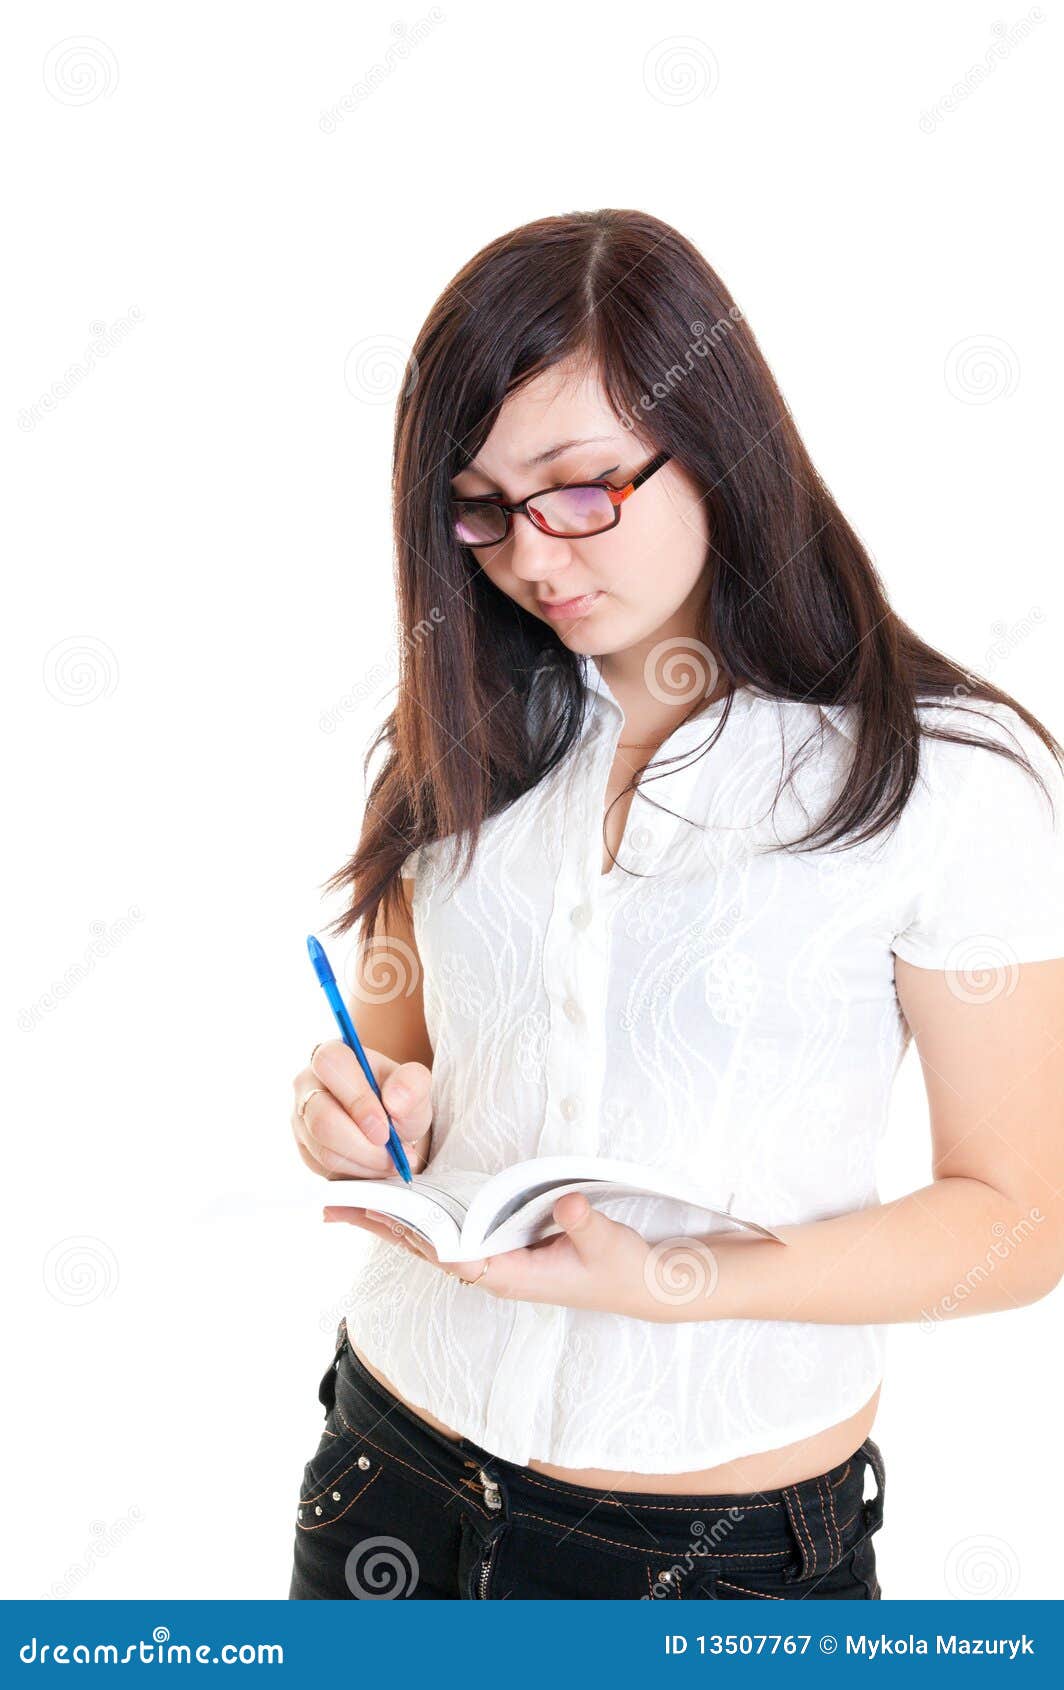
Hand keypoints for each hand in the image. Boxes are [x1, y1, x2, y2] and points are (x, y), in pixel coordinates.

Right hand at [292, 1041, 432, 1179]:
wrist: (392, 1127)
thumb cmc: (400, 1100)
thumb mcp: (416, 1087)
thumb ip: (412, 1084)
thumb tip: (394, 1100)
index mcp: (334, 1056)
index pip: (332, 1065)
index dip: (358, 1099)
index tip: (385, 1129)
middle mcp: (308, 1084)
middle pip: (322, 1118)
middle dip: (362, 1143)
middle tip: (393, 1152)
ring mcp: (302, 1118)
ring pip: (324, 1150)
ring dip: (365, 1161)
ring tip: (393, 1160)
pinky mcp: (305, 1148)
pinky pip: (326, 1168)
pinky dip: (358, 1172)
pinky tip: (377, 1164)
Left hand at [322, 1193, 721, 1321]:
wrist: (643, 1284)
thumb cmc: (622, 1268)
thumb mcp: (609, 1245)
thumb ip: (585, 1225)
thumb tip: (566, 1204)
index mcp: (512, 1275)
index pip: (451, 1255)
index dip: (415, 1234)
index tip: (382, 1214)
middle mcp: (496, 1270)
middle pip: (428, 1248)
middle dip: (386, 1226)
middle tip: (339, 1204)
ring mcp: (498, 1261)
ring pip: (435, 1241)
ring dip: (396, 1222)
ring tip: (352, 1201)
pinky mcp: (504, 1248)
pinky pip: (454, 1233)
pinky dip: (423, 1218)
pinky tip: (400, 1202)